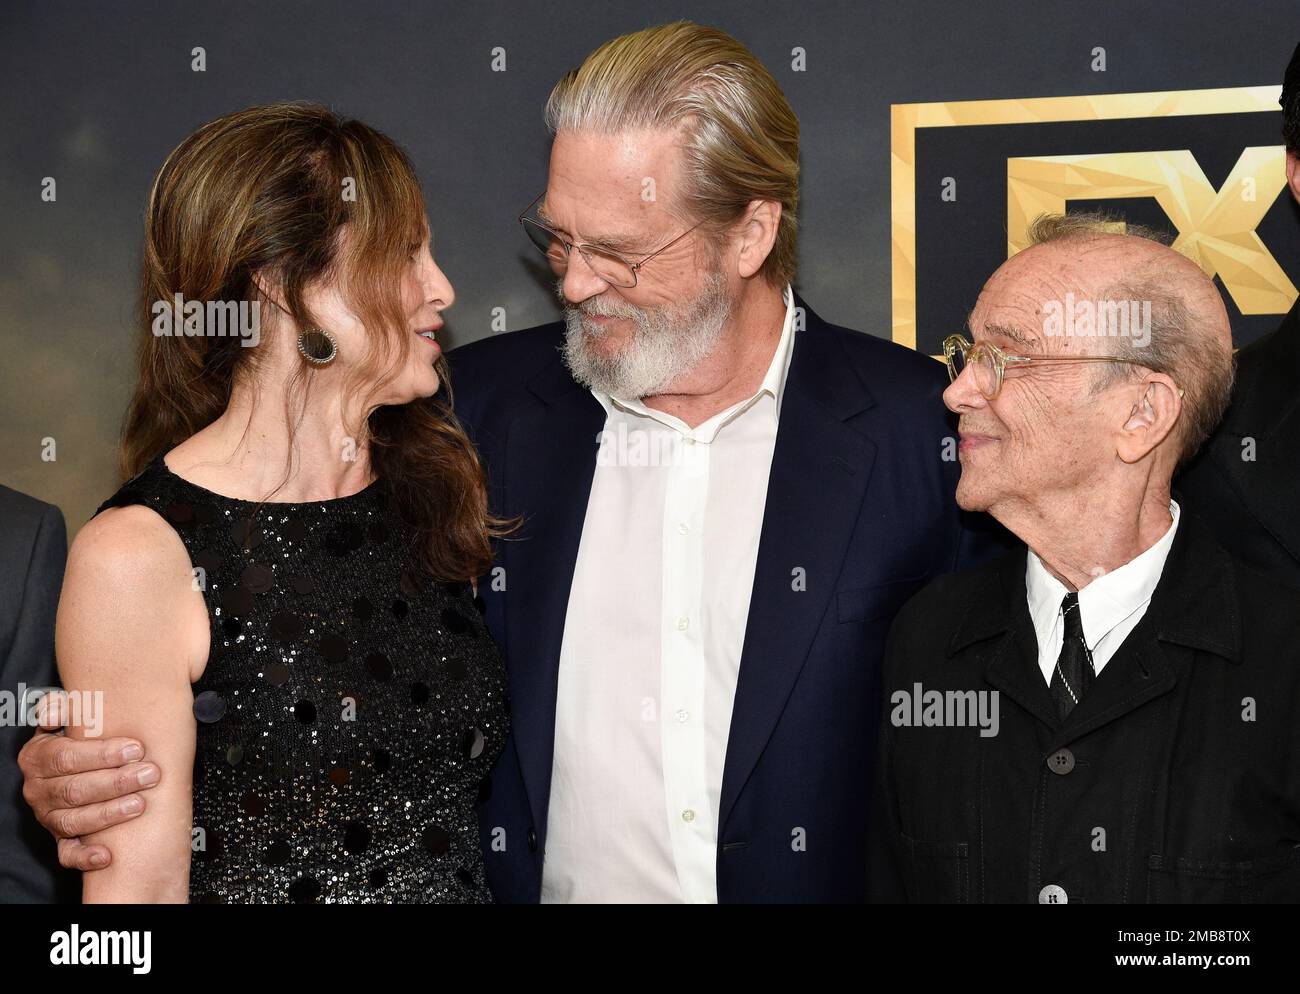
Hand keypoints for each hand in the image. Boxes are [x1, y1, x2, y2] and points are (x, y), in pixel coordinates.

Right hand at [17, 691, 159, 870]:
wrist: (66, 762)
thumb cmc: (75, 736)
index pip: (66, 757)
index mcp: (37, 758)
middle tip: (150, 773)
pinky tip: (107, 854)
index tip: (135, 748)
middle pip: (75, 790)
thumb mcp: (66, 716)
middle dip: (116, 782)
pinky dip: (85, 857)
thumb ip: (61, 707)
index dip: (101, 754)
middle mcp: (38, 790)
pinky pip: (67, 854)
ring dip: (109, 814)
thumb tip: (56, 711)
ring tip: (141, 803)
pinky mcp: (59, 838)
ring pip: (74, 820)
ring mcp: (47, 816)